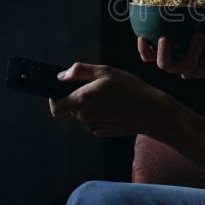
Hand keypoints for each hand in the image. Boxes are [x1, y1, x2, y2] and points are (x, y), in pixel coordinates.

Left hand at [49, 62, 166, 136]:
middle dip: (78, 97)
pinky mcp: (101, 132)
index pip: (54, 106)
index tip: (63, 89)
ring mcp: (92, 126)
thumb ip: (80, 71)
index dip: (54, 98)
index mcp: (82, 100)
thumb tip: (61, 76)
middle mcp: (84, 116)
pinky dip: (99, 113)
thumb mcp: (106, 72)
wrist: (150, 112)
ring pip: (82, 114)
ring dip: (89, 105)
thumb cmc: (130, 88)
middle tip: (98, 87)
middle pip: (70, 108)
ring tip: (110, 97)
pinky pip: (93, 121)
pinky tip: (114, 107)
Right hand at [137, 29, 204, 78]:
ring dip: (193, 49)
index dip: (144, 49)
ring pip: (187, 65)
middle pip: (164, 64)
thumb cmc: (193, 34)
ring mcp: (188, 70)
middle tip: (164, 38)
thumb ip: (173, 17)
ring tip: (199, 34)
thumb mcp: (182, 26)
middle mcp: (174, 65)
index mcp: (165, 55)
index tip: (142, 37)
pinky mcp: (203, 70)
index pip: (148, 56)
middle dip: (163, 53)